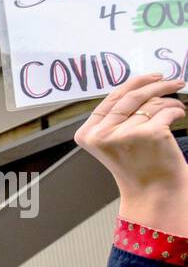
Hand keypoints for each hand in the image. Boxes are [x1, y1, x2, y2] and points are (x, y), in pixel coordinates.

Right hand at [74, 72, 187, 232]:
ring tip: (177, 110)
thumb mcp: (115, 140)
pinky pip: (167, 111)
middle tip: (175, 82)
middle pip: (132, 96)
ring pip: (152, 103)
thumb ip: (115, 117)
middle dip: (158, 85)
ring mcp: (124, 134)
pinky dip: (177, 112)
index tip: (153, 77)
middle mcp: (101, 134)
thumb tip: (137, 86)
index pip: (111, 98)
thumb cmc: (138, 164)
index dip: (135, 83)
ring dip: (170, 103)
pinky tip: (178, 119)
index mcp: (87, 134)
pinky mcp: (148, 134)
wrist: (153, 189)